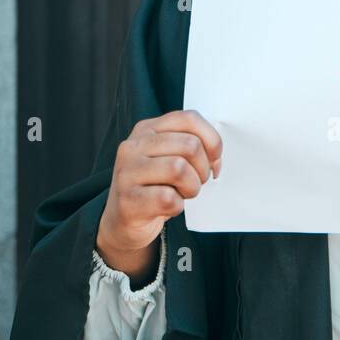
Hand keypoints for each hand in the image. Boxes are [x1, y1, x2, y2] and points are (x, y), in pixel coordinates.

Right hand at [97, 110, 223, 267]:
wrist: (123, 221)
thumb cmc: (154, 187)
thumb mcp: (169, 157)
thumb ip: (192, 148)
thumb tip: (215, 158)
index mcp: (147, 129)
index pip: (189, 119)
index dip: (212, 140)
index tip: (213, 159)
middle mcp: (133, 146)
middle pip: (190, 145)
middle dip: (203, 169)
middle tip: (195, 182)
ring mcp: (127, 172)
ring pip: (179, 168)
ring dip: (192, 187)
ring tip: (183, 193)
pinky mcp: (128, 200)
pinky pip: (168, 198)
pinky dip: (177, 206)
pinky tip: (168, 207)